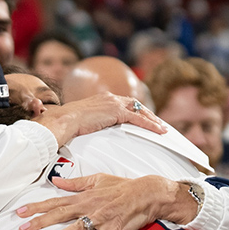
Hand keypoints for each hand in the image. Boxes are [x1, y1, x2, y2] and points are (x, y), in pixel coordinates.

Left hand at [17, 174, 198, 229]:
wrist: (146, 192)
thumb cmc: (121, 187)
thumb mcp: (96, 180)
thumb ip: (74, 183)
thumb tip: (56, 182)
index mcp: (82, 197)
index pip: (54, 202)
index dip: (36, 207)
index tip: (20, 212)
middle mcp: (88, 207)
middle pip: (60, 214)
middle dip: (40, 221)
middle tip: (23, 228)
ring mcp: (101, 218)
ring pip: (79, 227)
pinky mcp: (114, 228)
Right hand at [36, 93, 165, 147]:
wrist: (66, 119)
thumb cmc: (70, 124)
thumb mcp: (84, 121)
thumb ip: (93, 123)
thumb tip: (93, 131)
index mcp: (103, 99)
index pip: (125, 104)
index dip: (136, 111)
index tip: (145, 119)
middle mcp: (110, 98)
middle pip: (136, 105)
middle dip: (149, 115)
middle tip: (159, 124)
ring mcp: (114, 103)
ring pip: (140, 111)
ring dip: (153, 120)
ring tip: (162, 129)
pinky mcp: (116, 111)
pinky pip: (138, 118)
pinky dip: (150, 124)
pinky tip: (158, 131)